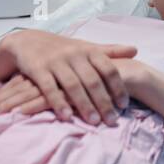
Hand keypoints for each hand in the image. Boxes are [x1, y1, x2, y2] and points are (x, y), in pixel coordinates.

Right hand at [0, 29, 139, 123]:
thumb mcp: (85, 46)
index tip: (124, 105)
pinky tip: (67, 116)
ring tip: (94, 122)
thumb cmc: (62, 48)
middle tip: (112, 121)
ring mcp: (55, 61)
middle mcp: (73, 54)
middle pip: (92, 80)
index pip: (107, 69)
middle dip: (103, 101)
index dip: (117, 86)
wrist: (27, 40)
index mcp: (88, 50)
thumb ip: (110, 50)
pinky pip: (49, 88)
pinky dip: (58, 102)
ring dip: (84, 104)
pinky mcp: (38, 69)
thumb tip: (136, 50)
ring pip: (73, 85)